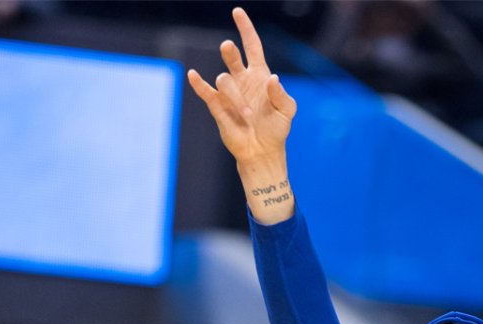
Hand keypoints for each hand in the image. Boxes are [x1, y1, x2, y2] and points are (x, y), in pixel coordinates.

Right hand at [187, 7, 295, 167]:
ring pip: (224, 80)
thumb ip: (281, 94)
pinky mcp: (217, 106)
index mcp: (260, 76)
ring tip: (248, 116)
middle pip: (232, 57)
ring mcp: (229, 92)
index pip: (252, 47)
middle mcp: (243, 80)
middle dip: (229, 52)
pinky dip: (199, 83)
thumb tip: (272, 78)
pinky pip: (205, 91)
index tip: (237, 12)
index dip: (246, 29)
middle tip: (227, 46)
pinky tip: (194, 75)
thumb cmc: (277, 129)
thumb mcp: (287, 111)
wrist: (262, 151)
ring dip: (236, 97)